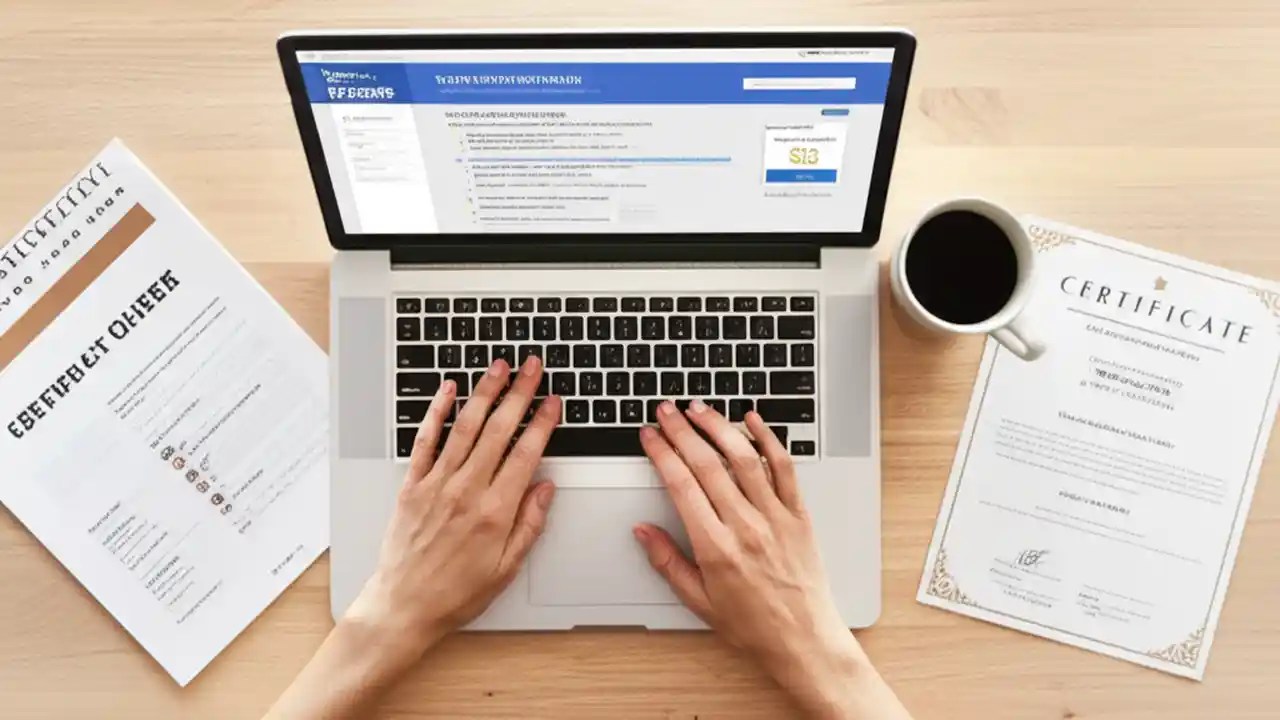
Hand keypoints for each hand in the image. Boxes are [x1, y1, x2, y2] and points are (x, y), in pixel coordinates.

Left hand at [343, 356, 560, 673]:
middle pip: (498, 430)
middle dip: (519, 393)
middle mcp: (466, 491)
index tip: (553, 401)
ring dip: (484, 393)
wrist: (404, 606)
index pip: (526, 453)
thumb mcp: (507, 568)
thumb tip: (545, 488)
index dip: (542, 423)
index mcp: (495, 511)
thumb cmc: (456, 594)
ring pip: (464, 427)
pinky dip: (436, 412)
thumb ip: (529, 524)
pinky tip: (448, 390)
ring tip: (499, 368)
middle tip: (533, 368)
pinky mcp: (412, 485)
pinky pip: (425, 440)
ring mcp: (436, 484)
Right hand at [634, 400, 910, 719]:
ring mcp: (775, 517)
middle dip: (682, 431)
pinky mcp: (799, 515)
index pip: (682, 485)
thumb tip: (642, 531)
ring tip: (700, 408)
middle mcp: (746, 526)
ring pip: (745, 458)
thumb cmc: (752, 625)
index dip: (661, 453)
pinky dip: (770, 439)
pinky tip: (754, 420)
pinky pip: (785, 468)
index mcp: (716, 548)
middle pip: (708, 464)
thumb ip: (667, 561)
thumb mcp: (698, 601)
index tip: (649, 435)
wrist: (803, 640)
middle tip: (667, 410)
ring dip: (719, 427)